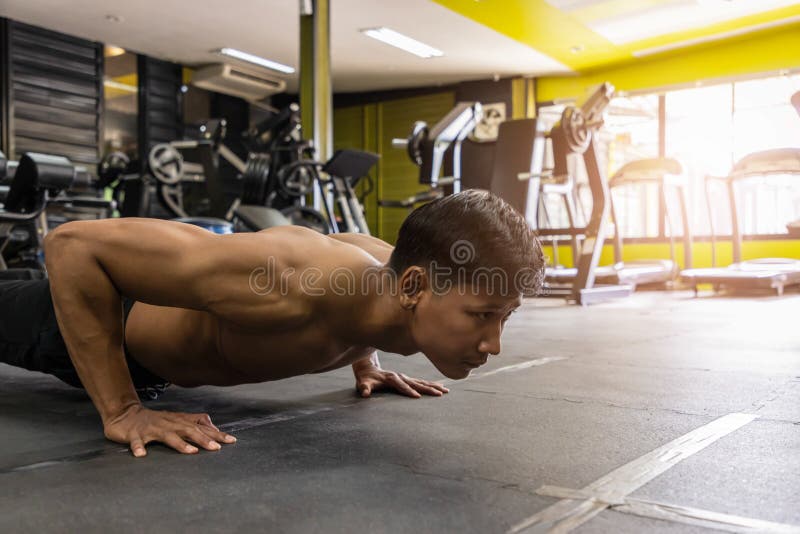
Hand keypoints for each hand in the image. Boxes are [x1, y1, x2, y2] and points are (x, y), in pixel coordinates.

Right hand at [104, 404, 235, 456]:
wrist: (125, 414)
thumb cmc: (155, 420)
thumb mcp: (176, 420)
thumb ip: (195, 422)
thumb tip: (214, 428)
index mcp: (178, 421)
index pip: (200, 427)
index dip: (216, 434)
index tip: (231, 441)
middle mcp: (168, 423)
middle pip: (188, 430)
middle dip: (203, 439)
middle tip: (216, 448)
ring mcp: (152, 428)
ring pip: (167, 436)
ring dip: (179, 444)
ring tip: (191, 452)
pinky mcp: (135, 434)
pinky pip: (136, 441)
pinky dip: (138, 447)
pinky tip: (141, 455)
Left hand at [355, 367, 448, 398]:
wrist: (369, 368)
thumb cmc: (366, 378)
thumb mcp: (362, 383)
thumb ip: (364, 388)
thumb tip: (365, 393)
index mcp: (391, 378)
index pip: (401, 386)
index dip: (408, 391)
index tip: (417, 397)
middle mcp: (400, 376)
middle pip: (415, 383)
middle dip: (427, 389)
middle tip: (439, 394)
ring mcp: (405, 377)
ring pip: (421, 382)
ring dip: (433, 386)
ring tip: (445, 391)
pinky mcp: (408, 379)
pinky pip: (422, 381)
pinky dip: (432, 384)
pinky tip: (441, 386)